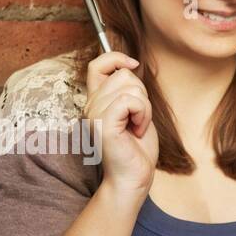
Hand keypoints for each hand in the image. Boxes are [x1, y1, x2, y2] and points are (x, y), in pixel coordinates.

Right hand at [85, 50, 158, 199]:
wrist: (133, 178)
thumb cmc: (137, 150)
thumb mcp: (136, 113)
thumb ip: (130, 92)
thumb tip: (131, 67)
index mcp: (96, 101)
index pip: (97, 64)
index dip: (116, 57)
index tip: (134, 64)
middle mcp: (91, 104)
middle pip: (124, 75)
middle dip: (142, 95)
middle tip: (138, 120)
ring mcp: (94, 114)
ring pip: (131, 87)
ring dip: (144, 108)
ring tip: (137, 127)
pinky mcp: (103, 124)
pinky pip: (131, 101)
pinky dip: (143, 114)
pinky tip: (137, 130)